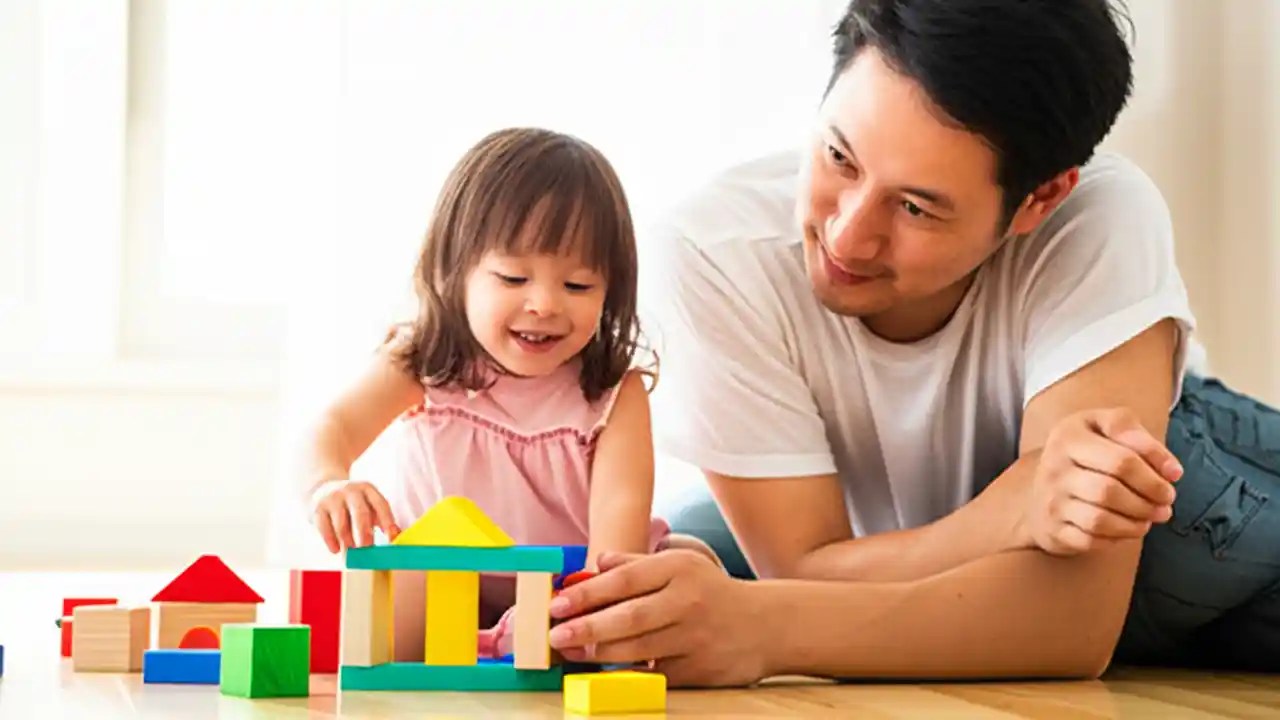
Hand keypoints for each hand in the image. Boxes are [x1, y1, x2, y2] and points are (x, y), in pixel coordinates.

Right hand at [310, 479, 400, 551]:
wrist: (321, 489)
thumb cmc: (352, 504)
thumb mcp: (368, 504)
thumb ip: (381, 519)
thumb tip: (396, 537)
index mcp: (368, 489)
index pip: (381, 504)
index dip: (388, 522)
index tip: (391, 538)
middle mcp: (351, 491)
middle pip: (361, 514)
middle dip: (365, 535)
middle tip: (368, 551)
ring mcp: (333, 498)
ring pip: (342, 525)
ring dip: (348, 543)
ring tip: (352, 554)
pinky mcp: (318, 509)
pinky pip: (324, 529)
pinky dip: (331, 542)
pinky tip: (336, 550)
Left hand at [546, 549, 768, 687]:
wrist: (766, 625)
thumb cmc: (710, 592)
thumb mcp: (680, 565)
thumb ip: (636, 563)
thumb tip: (595, 564)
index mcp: (679, 569)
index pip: (625, 580)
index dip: (587, 593)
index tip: (557, 604)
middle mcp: (688, 601)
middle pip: (629, 618)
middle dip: (586, 628)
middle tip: (555, 635)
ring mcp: (695, 638)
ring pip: (638, 649)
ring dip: (599, 653)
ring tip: (572, 652)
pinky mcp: (699, 670)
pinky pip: (654, 673)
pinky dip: (628, 672)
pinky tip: (605, 669)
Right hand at [1025, 407, 1181, 554]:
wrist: (1038, 487)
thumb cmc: (1084, 454)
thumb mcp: (1102, 427)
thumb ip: (1135, 435)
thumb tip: (1172, 471)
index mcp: (1068, 436)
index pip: (1120, 458)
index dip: (1155, 470)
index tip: (1174, 475)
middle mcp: (1053, 468)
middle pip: (1110, 490)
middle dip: (1148, 498)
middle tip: (1166, 500)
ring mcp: (1051, 501)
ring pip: (1100, 519)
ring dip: (1136, 521)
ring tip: (1152, 515)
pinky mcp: (1054, 529)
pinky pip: (1091, 540)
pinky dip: (1119, 537)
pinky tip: (1129, 528)